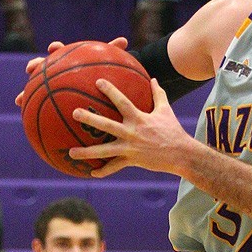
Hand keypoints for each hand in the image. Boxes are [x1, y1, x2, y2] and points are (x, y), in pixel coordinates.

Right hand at [15, 37, 128, 106]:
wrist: (96, 89)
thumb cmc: (102, 72)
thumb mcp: (108, 63)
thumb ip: (113, 51)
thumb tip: (124, 40)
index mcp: (68, 60)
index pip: (59, 51)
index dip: (55, 48)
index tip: (53, 48)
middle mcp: (56, 71)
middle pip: (41, 67)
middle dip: (35, 67)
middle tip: (31, 69)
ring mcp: (52, 86)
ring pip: (35, 89)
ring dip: (25, 94)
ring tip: (19, 101)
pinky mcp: (51, 102)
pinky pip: (43, 110)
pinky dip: (36, 116)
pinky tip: (33, 126)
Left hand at [69, 77, 190, 176]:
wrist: (181, 153)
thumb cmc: (173, 130)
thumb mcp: (166, 110)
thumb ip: (158, 94)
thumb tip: (153, 78)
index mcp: (139, 118)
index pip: (122, 101)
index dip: (110, 91)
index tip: (98, 82)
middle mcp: (132, 132)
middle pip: (107, 125)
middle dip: (90, 119)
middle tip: (75, 113)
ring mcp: (130, 148)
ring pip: (105, 150)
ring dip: (87, 152)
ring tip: (71, 153)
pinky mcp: (132, 160)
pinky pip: (115, 167)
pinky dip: (104, 171)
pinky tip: (92, 173)